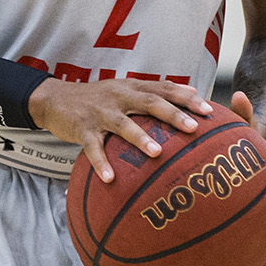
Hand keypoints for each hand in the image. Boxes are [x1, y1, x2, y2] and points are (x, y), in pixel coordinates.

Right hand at [30, 77, 210, 182]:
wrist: (55, 99)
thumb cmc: (98, 99)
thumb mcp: (125, 89)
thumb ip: (154, 91)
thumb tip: (191, 91)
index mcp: (132, 87)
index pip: (164, 88)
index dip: (187, 97)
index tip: (210, 110)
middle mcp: (119, 96)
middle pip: (149, 102)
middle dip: (172, 115)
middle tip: (194, 129)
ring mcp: (100, 112)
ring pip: (122, 124)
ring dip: (140, 138)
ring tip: (157, 153)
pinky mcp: (82, 129)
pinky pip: (93, 148)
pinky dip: (101, 163)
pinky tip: (110, 179)